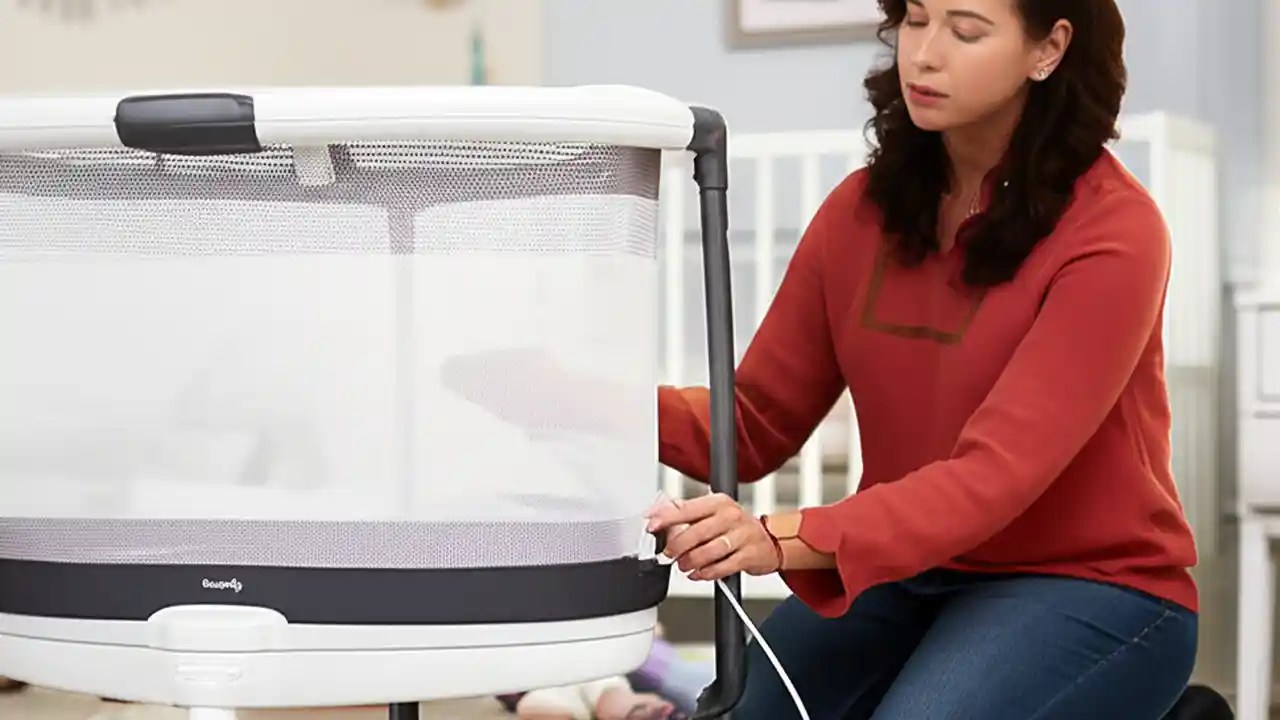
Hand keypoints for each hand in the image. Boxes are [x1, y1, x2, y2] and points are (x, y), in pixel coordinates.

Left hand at [645, 493, 780, 580]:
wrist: (770, 539)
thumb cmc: (735, 527)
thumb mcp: (712, 512)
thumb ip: (685, 513)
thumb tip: (656, 514)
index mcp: (718, 502)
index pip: (687, 508)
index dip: (666, 517)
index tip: (652, 525)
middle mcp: (731, 516)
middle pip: (696, 532)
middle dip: (677, 546)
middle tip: (668, 554)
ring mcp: (742, 536)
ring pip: (708, 551)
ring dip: (690, 561)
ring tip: (684, 565)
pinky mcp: (749, 556)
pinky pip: (722, 568)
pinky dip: (706, 573)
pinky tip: (698, 573)